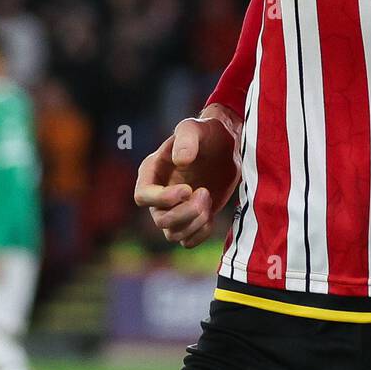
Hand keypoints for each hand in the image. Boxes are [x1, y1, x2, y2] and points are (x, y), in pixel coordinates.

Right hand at [134, 104, 242, 248]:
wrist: (227, 146)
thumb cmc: (207, 133)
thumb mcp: (196, 128)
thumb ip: (186, 139)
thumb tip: (180, 161)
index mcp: (151, 172)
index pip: (143, 196)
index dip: (163, 199)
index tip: (187, 190)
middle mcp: (158, 195)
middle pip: (160, 219)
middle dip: (185, 212)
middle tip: (205, 192)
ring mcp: (173, 210)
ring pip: (173, 234)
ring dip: (194, 223)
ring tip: (208, 200)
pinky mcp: (191, 220)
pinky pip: (187, 241)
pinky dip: (200, 234)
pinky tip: (211, 216)